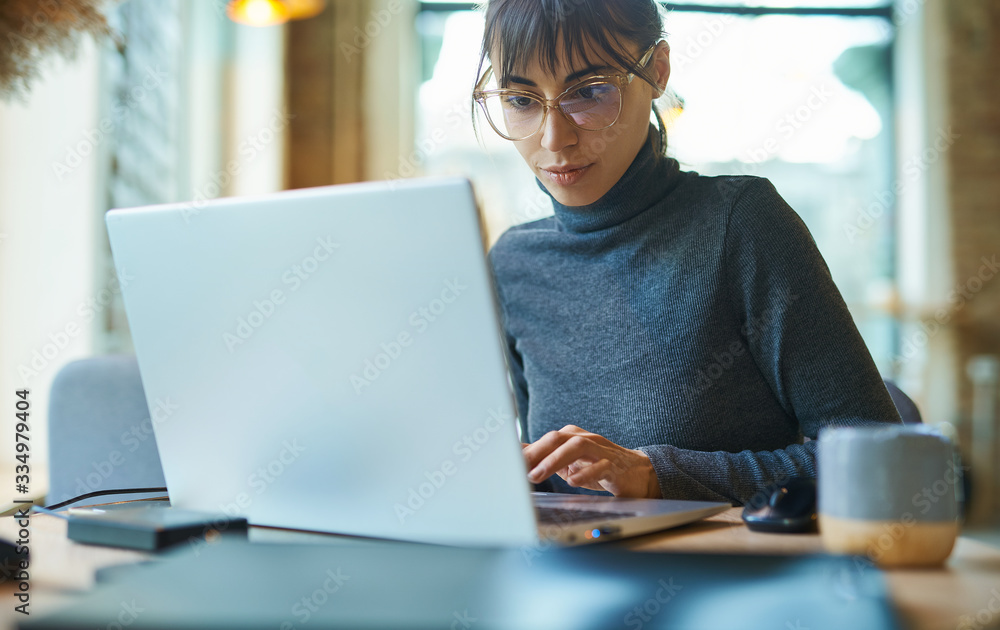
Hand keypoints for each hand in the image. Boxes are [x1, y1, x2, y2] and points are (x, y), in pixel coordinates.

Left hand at [522, 425, 660, 498]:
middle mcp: (585, 439)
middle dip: (535, 452)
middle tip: (518, 468)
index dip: (525, 450)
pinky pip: (600, 466)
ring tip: (537, 475)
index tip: (507, 463)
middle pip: (557, 438)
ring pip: (577, 447)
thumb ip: (545, 458)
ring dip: (554, 460)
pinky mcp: (615, 466)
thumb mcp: (569, 463)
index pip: (545, 440)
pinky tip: (572, 482)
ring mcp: (601, 451)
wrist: (639, 473)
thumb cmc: (599, 466)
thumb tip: (517, 453)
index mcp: (571, 437)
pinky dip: (585, 473)